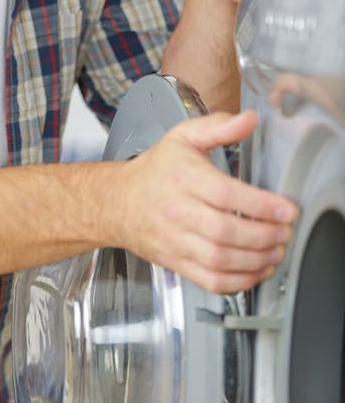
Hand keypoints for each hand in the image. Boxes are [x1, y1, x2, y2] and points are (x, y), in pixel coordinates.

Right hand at [112, 109, 297, 293]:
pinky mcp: (175, 262)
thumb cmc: (154, 170)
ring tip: (276, 251)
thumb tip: (249, 120)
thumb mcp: (183, 137)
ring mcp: (175, 239)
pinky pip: (209, 280)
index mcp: (183, 177)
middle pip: (225, 230)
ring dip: (255, 260)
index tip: (286, 209)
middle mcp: (177, 210)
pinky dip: (237, 282)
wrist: (117, 201)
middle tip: (285, 232)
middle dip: (264, 235)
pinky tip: (255, 271)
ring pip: (219, 259)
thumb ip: (218, 126)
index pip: (225, 194)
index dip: (260, 205)